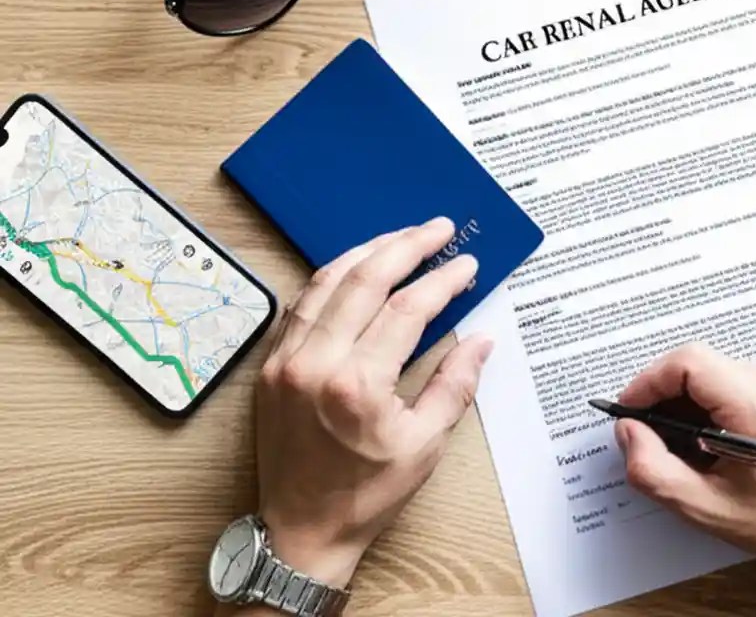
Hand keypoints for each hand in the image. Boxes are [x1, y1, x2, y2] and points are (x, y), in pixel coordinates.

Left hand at [254, 219, 492, 586]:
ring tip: (401, 237)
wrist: (302, 531)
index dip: (441, 280)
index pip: (406, 309)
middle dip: (406, 246)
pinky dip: (331, 279)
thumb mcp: (424, 445)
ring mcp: (285, 361)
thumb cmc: (366, 495)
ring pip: (325, 282)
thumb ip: (454, 385)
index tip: (466, 263)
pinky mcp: (271, 367)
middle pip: (364, 280)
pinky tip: (356, 269)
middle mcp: (314, 363)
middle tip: (439, 228)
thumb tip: (481, 339)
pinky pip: (301, 305)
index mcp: (357, 385)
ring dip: (366, 252)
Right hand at [612, 344, 755, 563]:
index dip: (648, 381)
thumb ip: (652, 468)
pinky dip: (710, 403)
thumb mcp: (704, 507)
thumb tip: (629, 431)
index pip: (688, 362)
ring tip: (682, 446)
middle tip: (650, 434)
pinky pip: (734, 380)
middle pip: (698, 364)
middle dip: (664, 395)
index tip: (630, 410)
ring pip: (714, 370)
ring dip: (687, 401)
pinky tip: (709, 441)